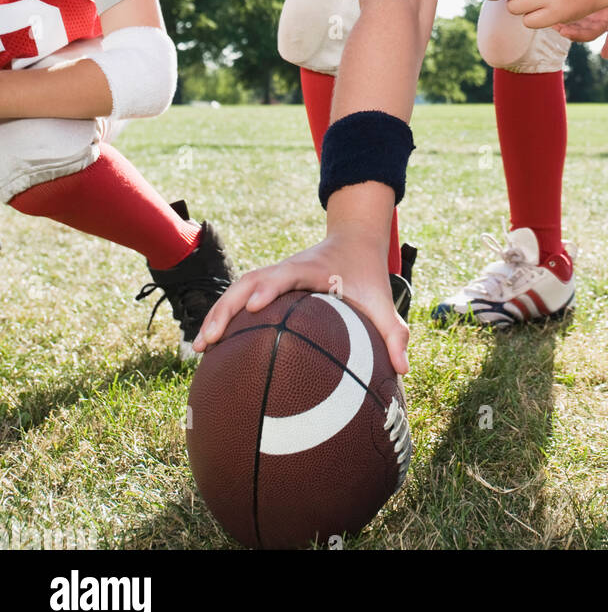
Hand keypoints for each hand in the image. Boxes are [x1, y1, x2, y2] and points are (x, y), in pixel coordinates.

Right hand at [193, 232, 408, 374]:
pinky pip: (241, 298)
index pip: (285, 274)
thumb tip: (403, 370)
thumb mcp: (383, 301)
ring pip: (237, 290)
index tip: (255, 306)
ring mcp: (274, 276)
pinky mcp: (269, 285)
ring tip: (199, 349)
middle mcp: (286, 269)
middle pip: (248, 282)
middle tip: (209, 340)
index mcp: (311, 269)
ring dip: (217, 315)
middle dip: (226, 308)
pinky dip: (224, 317)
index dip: (269, 288)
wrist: (355, 241)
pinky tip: (211, 348)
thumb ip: (394, 333)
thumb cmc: (367, 274)